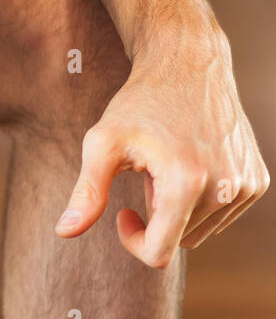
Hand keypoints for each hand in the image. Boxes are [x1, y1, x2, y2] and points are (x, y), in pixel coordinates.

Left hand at [54, 39, 267, 267]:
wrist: (187, 66)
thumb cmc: (137, 104)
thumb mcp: (102, 143)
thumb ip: (86, 192)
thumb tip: (63, 232)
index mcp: (186, 184)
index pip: (159, 252)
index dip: (133, 240)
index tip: (122, 212)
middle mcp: (225, 189)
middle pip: (180, 242)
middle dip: (156, 215)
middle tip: (148, 172)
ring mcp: (247, 185)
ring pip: (201, 230)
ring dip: (179, 207)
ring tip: (169, 163)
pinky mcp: (257, 180)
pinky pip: (222, 214)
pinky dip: (201, 199)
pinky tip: (191, 161)